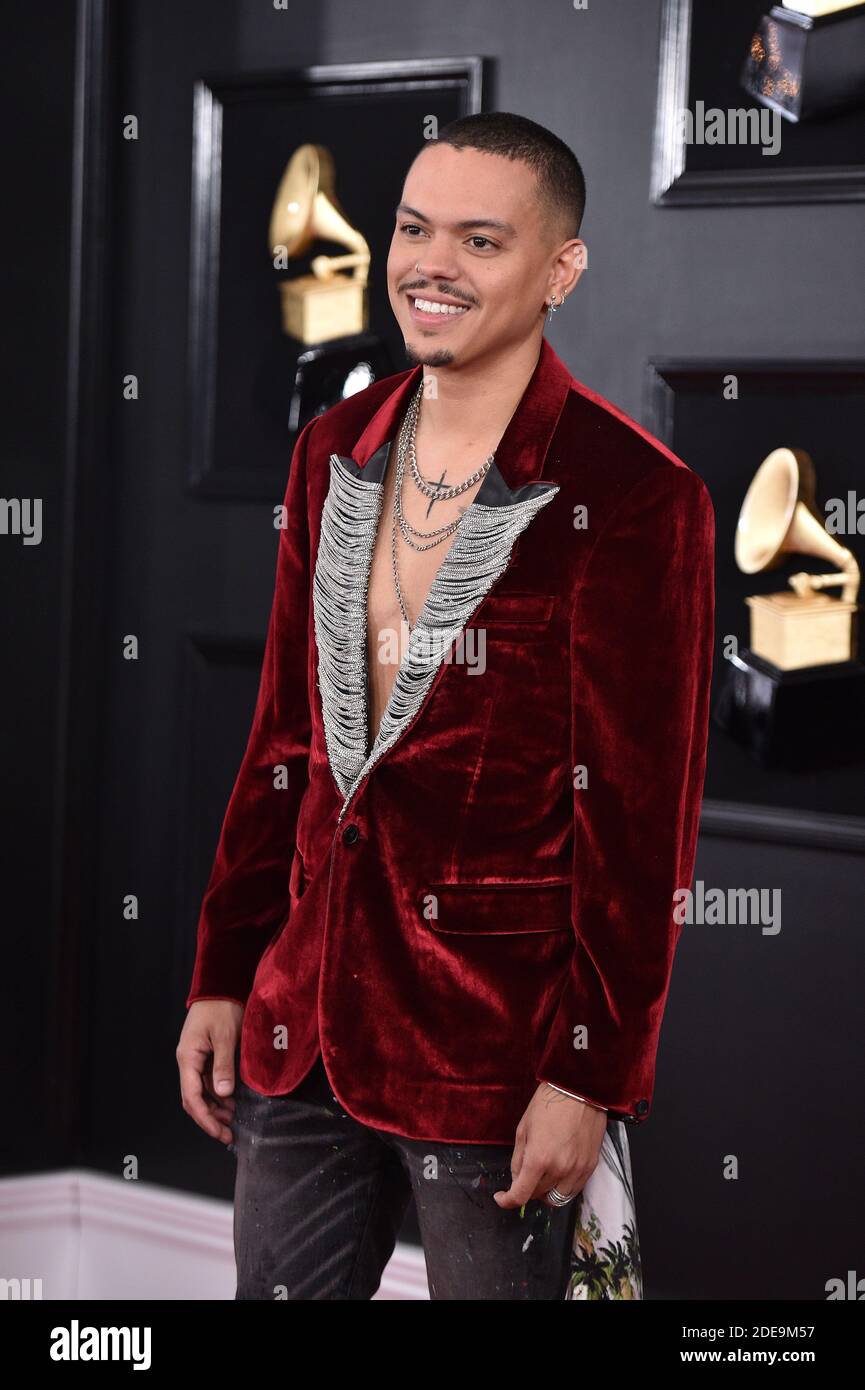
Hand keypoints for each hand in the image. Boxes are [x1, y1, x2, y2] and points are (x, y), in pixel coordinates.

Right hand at [176, 1000, 243, 1143]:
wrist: (220, 985)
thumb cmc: (221, 1006)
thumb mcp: (225, 1036)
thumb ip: (224, 1065)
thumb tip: (224, 1093)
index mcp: (188, 1058)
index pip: (192, 1097)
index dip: (206, 1118)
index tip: (220, 1132)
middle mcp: (188, 1061)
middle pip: (193, 1099)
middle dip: (210, 1118)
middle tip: (229, 1133)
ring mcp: (196, 1059)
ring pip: (201, 1092)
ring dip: (215, 1107)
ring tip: (233, 1118)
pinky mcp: (206, 1055)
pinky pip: (208, 1081)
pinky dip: (218, 1094)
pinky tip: (232, 1100)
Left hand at [493, 1082, 606, 1209]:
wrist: (579, 1089)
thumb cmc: (548, 1103)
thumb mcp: (523, 1128)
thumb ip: (518, 1158)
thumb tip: (517, 1179)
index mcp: (538, 1159)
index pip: (520, 1196)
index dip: (507, 1201)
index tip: (502, 1197)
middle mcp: (559, 1170)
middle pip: (538, 1196)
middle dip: (526, 1189)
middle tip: (523, 1175)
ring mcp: (577, 1170)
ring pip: (557, 1199)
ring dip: (545, 1192)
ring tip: (541, 1176)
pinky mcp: (590, 1166)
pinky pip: (574, 1190)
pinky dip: (562, 1187)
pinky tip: (557, 1173)